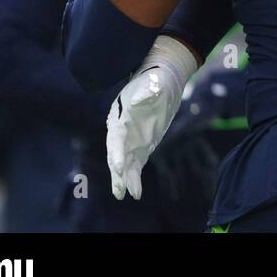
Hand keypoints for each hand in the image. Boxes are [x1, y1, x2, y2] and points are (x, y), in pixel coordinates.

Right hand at [106, 36, 196, 199]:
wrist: (161, 82)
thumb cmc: (155, 80)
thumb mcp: (154, 83)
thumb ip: (149, 90)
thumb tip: (148, 93)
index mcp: (121, 117)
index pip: (116, 138)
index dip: (117, 152)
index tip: (119, 166)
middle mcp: (122, 131)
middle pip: (116, 154)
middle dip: (117, 171)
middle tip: (119, 187)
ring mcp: (130, 140)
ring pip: (124, 164)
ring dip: (123, 180)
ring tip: (123, 195)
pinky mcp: (140, 147)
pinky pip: (135, 166)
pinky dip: (134, 179)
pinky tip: (135, 193)